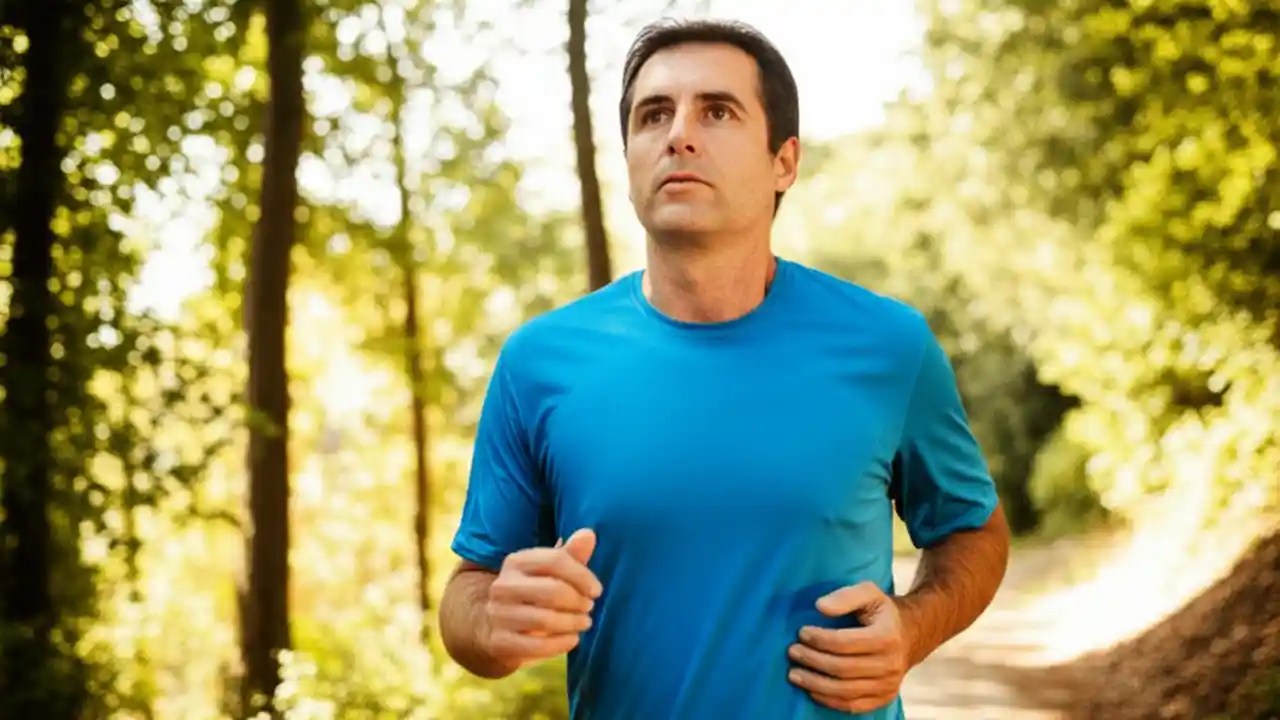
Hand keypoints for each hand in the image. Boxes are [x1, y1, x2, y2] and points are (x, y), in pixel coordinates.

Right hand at [483, 528, 602, 668]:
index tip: (596, 591)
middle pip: (553, 591)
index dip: (582, 576)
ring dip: (573, 623)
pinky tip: (572, 639)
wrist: (491, 625)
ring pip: (546, 620)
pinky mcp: (500, 642)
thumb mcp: (549, 572)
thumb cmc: (532, 592)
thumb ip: (570, 555)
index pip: (555, 561)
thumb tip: (589, 534)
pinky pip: (537, 647)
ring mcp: (498, 615)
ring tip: (584, 622)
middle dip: (578, 601)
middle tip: (589, 608)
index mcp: (516, 562)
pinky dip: (562, 644)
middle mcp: (503, 586)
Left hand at [786, 582, 911, 713]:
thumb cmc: (883, 612)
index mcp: (886, 636)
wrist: (911, 634)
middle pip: (842, 668)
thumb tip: (820, 607)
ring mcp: (889, 684)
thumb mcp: (869, 592)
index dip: (819, 639)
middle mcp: (890, 664)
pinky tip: (812, 690)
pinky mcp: (884, 698)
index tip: (802, 632)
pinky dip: (829, 701)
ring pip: (845, 691)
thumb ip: (845, 596)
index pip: (844, 643)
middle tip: (792, 652)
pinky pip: (853, 705)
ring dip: (815, 684)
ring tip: (794, 674)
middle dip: (812, 661)